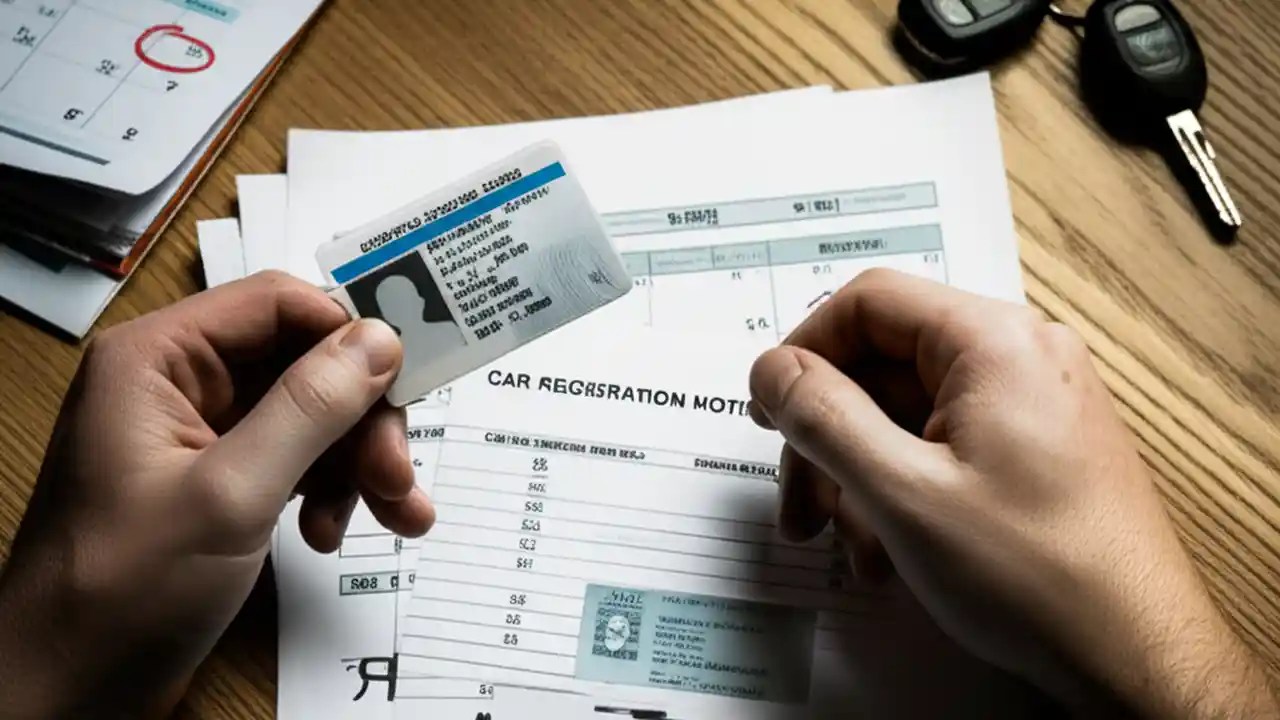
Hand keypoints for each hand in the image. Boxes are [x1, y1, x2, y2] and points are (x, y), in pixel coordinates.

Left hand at [0, 271, 433, 717]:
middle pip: (306, 364)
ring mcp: (201, 433)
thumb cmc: (117, 594)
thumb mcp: (230, 494)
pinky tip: (332, 532)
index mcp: (158, 360)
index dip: (351, 334)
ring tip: (393, 514)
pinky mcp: (219, 479)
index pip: (278, 305)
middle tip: (396, 474)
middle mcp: (180, 384)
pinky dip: (330, 490)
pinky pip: (296, 459)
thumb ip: (309, 409)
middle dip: (362, 419)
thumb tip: (379, 339)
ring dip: (357, 462)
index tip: (412, 376)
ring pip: (311, 414)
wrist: (69, 689)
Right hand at [748, 269, 1275, 718]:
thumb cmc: (1039, 576)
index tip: (772, 410)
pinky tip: (894, 551)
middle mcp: (1020, 357)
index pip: (869, 303)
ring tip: (857, 546)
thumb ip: (823, 419)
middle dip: (829, 441)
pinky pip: (944, 447)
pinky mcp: (1036, 448)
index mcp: (994, 342)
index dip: (805, 352)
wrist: (1136, 655)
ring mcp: (1033, 403)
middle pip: (883, 367)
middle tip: (802, 507)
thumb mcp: (903, 493)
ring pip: (908, 415)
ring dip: (863, 478)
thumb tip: (773, 369)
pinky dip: (905, 491)